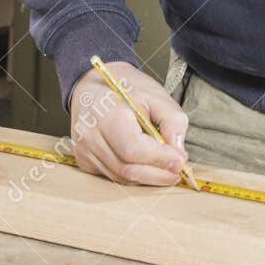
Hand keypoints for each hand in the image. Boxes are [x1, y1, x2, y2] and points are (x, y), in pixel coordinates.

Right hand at [70, 61, 188, 186]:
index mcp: (107, 115)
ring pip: (121, 178)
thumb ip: (173, 122)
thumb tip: (179, 154)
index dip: (159, 159)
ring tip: (166, 169)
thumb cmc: (125, 89)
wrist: (93, 86)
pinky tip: (147, 166)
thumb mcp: (156, 96)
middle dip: (157, 175)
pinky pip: (113, 177)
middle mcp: (90, 136)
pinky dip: (134, 175)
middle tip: (178, 171)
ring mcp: (84, 151)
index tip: (180, 161)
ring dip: (148, 178)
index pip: (133, 149)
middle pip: (127, 169)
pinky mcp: (84, 161)